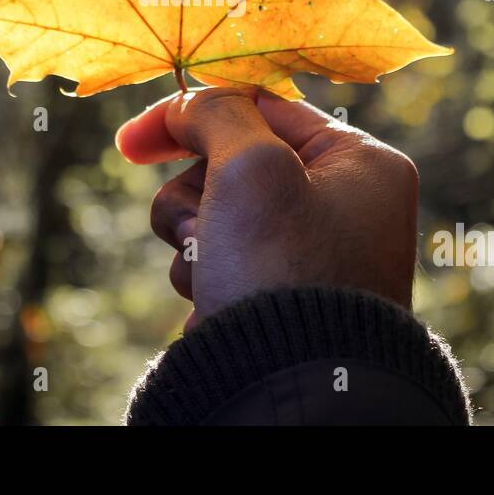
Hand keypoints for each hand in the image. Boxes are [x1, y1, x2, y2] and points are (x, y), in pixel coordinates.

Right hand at [115, 87, 419, 326]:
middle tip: (199, 227)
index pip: (262, 108)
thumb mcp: (251, 166)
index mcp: (361, 164)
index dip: (191, 117)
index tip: (132, 141)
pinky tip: (218, 304)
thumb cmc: (282, 268)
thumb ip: (218, 115)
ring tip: (212, 274)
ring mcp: (311, 253)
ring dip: (195, 240)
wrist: (291, 389)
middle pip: (234, 164)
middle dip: (195, 196)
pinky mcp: (280, 295)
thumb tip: (191, 105)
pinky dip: (207, 278)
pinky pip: (222, 262)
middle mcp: (344, 204)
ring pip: (217, 214)